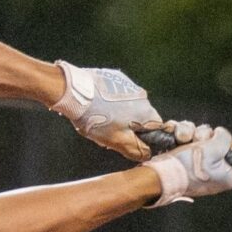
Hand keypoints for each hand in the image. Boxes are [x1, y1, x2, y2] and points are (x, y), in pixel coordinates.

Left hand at [50, 60, 164, 159]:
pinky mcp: (115, 77)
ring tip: (100, 118)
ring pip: (129, 106)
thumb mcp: (117, 141)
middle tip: (111, 132)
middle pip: (141, 117)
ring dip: (119, 114)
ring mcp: (129, 84)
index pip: (156, 129)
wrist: (74, 93)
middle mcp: (143, 96)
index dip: (145, 139)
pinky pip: (118, 94)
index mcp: (146, 112)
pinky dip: (110, 101)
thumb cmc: (97, 118)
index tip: (132, 142)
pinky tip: (96, 106)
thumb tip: (147, 154)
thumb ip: (136, 150)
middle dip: (129, 127)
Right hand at [150, 120, 231, 203]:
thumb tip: (221, 133)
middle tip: (200, 142)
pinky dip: (180, 137)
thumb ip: (225, 138)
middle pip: (217, 145)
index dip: (229, 145)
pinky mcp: (182, 163)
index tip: (220, 140)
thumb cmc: (190, 166)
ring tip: (185, 140)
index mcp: (227, 176)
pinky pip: (185, 143)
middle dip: (206, 137)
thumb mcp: (216, 148)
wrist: (161, 176)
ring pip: (199, 140)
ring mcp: (197, 169)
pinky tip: (177, 139)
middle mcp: (214, 174)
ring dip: (192, 134)